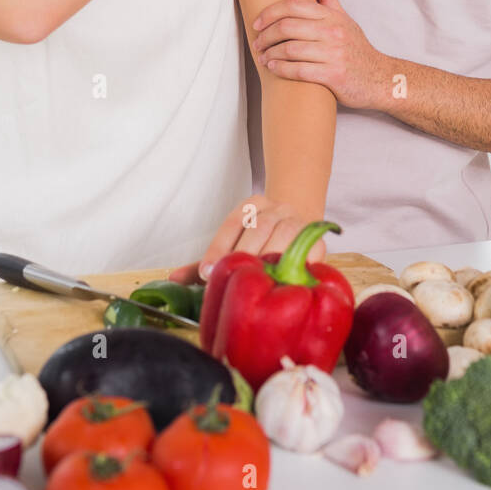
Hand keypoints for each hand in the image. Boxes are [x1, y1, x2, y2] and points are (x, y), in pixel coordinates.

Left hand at [166, 193, 325, 283]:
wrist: (300, 220)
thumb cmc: (260, 240)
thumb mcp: (233, 243)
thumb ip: (208, 260)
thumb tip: (173, 280)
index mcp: (251, 205)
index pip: (231, 223)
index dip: (218, 249)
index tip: (206, 272)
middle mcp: (276, 208)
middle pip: (258, 228)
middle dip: (243, 257)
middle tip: (232, 282)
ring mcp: (298, 221)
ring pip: (284, 237)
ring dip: (269, 262)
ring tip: (256, 284)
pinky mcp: (317, 240)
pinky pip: (308, 253)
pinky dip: (295, 268)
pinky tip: (284, 284)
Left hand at [252, 0, 387, 109]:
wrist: (379, 77)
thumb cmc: (356, 48)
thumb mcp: (344, 18)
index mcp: (332, 16)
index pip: (294, 5)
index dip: (270, 12)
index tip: (257, 22)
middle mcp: (333, 32)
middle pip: (287, 27)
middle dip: (265, 35)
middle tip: (257, 42)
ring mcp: (334, 54)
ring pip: (290, 50)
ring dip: (270, 54)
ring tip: (263, 57)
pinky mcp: (333, 76)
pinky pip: (299, 71)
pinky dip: (281, 69)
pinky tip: (273, 68)